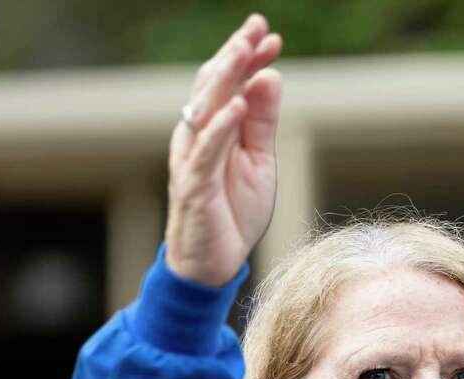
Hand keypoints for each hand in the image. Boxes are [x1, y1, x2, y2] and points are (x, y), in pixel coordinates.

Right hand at [165, 13, 282, 286]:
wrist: (213, 264)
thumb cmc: (233, 213)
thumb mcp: (258, 162)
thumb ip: (262, 122)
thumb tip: (270, 76)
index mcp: (215, 129)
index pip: (230, 83)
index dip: (248, 58)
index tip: (271, 35)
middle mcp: (198, 137)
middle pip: (214, 87)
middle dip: (235, 55)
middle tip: (257, 29)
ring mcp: (193, 160)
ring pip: (204, 110)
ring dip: (226, 80)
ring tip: (244, 53)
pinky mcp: (193, 186)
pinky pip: (205, 151)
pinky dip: (220, 127)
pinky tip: (238, 106)